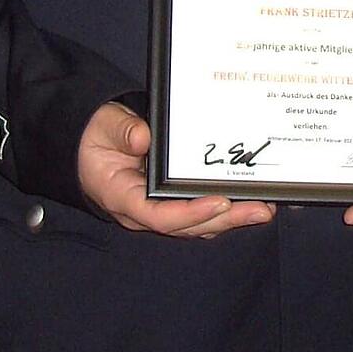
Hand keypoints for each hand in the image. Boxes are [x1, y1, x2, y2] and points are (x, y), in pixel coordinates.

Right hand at [77, 101, 272, 237]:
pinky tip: (250, 203)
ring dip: (230, 219)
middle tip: (259, 210)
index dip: (189, 213)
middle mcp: (142, 211)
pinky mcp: (171, 203)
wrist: (88, 145)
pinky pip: (199, 214)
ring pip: (196, 224)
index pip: (156, 214)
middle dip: (224, 219)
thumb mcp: (103, 126)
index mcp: (121, 196)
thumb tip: (144, 137)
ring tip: (264, 209)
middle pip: (186, 225)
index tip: (218, 203)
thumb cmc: (96, 137)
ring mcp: (158, 210)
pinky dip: (225, 211)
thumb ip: (121, 130)